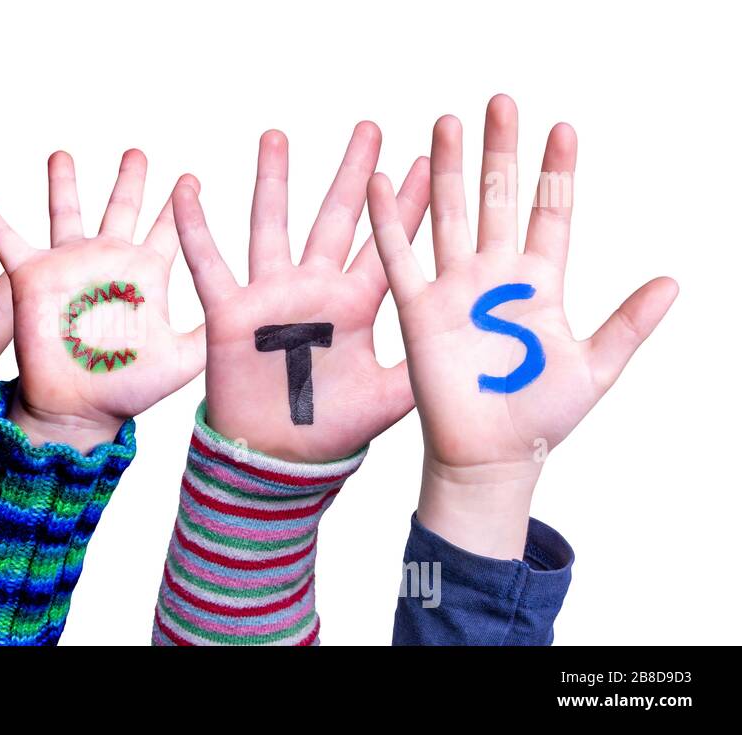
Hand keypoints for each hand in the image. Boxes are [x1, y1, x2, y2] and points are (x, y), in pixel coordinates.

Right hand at [0, 149, 204, 450]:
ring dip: (64, 183)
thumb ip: (211, 330)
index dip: (179, 204)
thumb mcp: (183, 359)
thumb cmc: (129, 389)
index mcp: (146, 276)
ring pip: (67, 211)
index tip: (192, 176)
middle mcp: (109, 263)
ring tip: (61, 154)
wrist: (78, 408)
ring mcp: (70, 266)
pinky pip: (8, 240)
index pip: (168, 229)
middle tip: (137, 151)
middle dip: (129, 180)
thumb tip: (247, 311)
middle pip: (121, 208)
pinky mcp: (33, 278)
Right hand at [172, 124, 429, 461]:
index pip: (388, 243)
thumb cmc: (333, 432)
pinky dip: (195, 228)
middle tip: (370, 127)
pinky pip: (209, 263)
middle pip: (336, 218)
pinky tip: (187, 189)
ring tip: (276, 136)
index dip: (407, 205)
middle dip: (353, 173)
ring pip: (272, 225)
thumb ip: (424, 364)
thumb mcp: (392, 398)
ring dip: (274, 181)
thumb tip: (479, 345)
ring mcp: (272, 297)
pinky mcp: (230, 313)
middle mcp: (316, 290)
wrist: (276, 460)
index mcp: (357, 305)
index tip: (429, 162)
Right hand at [367, 95, 677, 556]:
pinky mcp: (420, 311)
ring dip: (449, 170)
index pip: (550, 214)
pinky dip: (393, 222)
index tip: (563, 129)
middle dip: (500, 152)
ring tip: (447, 124)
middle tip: (500, 103)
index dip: (557, 172)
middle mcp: (496, 278)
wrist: (490, 456)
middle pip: (499, 200)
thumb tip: (673, 282)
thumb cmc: (541, 417)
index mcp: (540, 286)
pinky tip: (385, 182)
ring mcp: (456, 290)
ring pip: (452, 216)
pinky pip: (403, 259)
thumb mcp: (596, 368)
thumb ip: (629, 323)